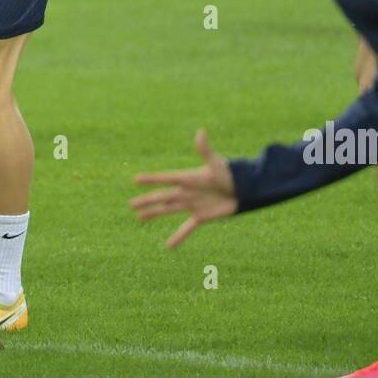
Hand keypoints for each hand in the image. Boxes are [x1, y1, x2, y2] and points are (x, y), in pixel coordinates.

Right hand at [130, 129, 238, 247]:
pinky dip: (178, 237)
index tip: (135, 179)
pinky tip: (169, 246)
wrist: (246, 190)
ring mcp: (193, 204)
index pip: (165, 178)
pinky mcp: (201, 216)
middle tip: (131, 204)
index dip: (151, 179)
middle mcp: (187, 191)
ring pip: (168, 210)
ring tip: (140, 218)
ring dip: (154, 214)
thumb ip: (205, 150)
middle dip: (146, 200)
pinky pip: (187, 228)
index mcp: (188, 178)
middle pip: (162, 197)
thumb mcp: (217, 164)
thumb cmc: (232, 173)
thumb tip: (200, 132)